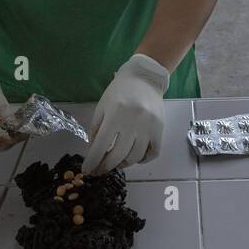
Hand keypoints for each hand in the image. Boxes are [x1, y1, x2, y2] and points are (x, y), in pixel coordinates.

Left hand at [84, 54, 168, 174]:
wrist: (145, 78)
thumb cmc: (119, 91)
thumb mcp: (102, 106)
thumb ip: (96, 129)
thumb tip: (93, 152)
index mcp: (114, 115)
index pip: (101, 145)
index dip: (93, 161)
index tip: (88, 171)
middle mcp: (132, 122)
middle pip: (118, 155)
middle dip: (106, 166)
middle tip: (100, 170)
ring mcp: (148, 126)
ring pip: (135, 157)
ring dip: (123, 164)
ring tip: (116, 163)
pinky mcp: (160, 129)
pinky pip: (153, 153)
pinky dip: (143, 160)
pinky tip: (134, 157)